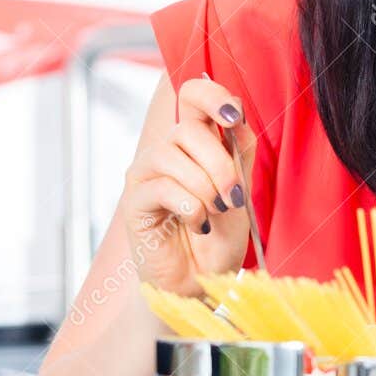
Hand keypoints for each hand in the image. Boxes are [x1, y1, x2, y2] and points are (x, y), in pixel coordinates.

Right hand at [119, 76, 257, 295]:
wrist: (203, 280)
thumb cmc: (219, 236)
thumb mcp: (240, 191)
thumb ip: (239, 153)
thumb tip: (238, 114)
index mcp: (195, 142)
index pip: (193, 95)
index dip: (212, 95)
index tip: (233, 118)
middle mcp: (168, 152)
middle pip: (188, 129)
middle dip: (220, 164)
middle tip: (232, 197)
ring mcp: (148, 175)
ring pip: (172, 156)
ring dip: (204, 186)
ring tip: (215, 212)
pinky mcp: (135, 202)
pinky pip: (163, 188)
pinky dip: (189, 206)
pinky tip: (197, 223)